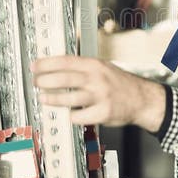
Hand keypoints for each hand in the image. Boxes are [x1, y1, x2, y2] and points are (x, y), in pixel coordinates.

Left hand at [31, 55, 166, 131]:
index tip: (34, 66)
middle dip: (45, 80)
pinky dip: (71, 116)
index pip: (66, 61)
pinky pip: (79, 116)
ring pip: (69, 98)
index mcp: (95, 65)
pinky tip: (68, 114)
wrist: (143, 99)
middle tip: (35, 82)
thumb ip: (82, 68)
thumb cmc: (120, 84)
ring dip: (52, 99)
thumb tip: (56, 69)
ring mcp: (100, 96)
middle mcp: (97, 79)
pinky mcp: (103, 113)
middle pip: (65, 78)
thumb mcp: (103, 68)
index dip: (47, 63)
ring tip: (43, 98)